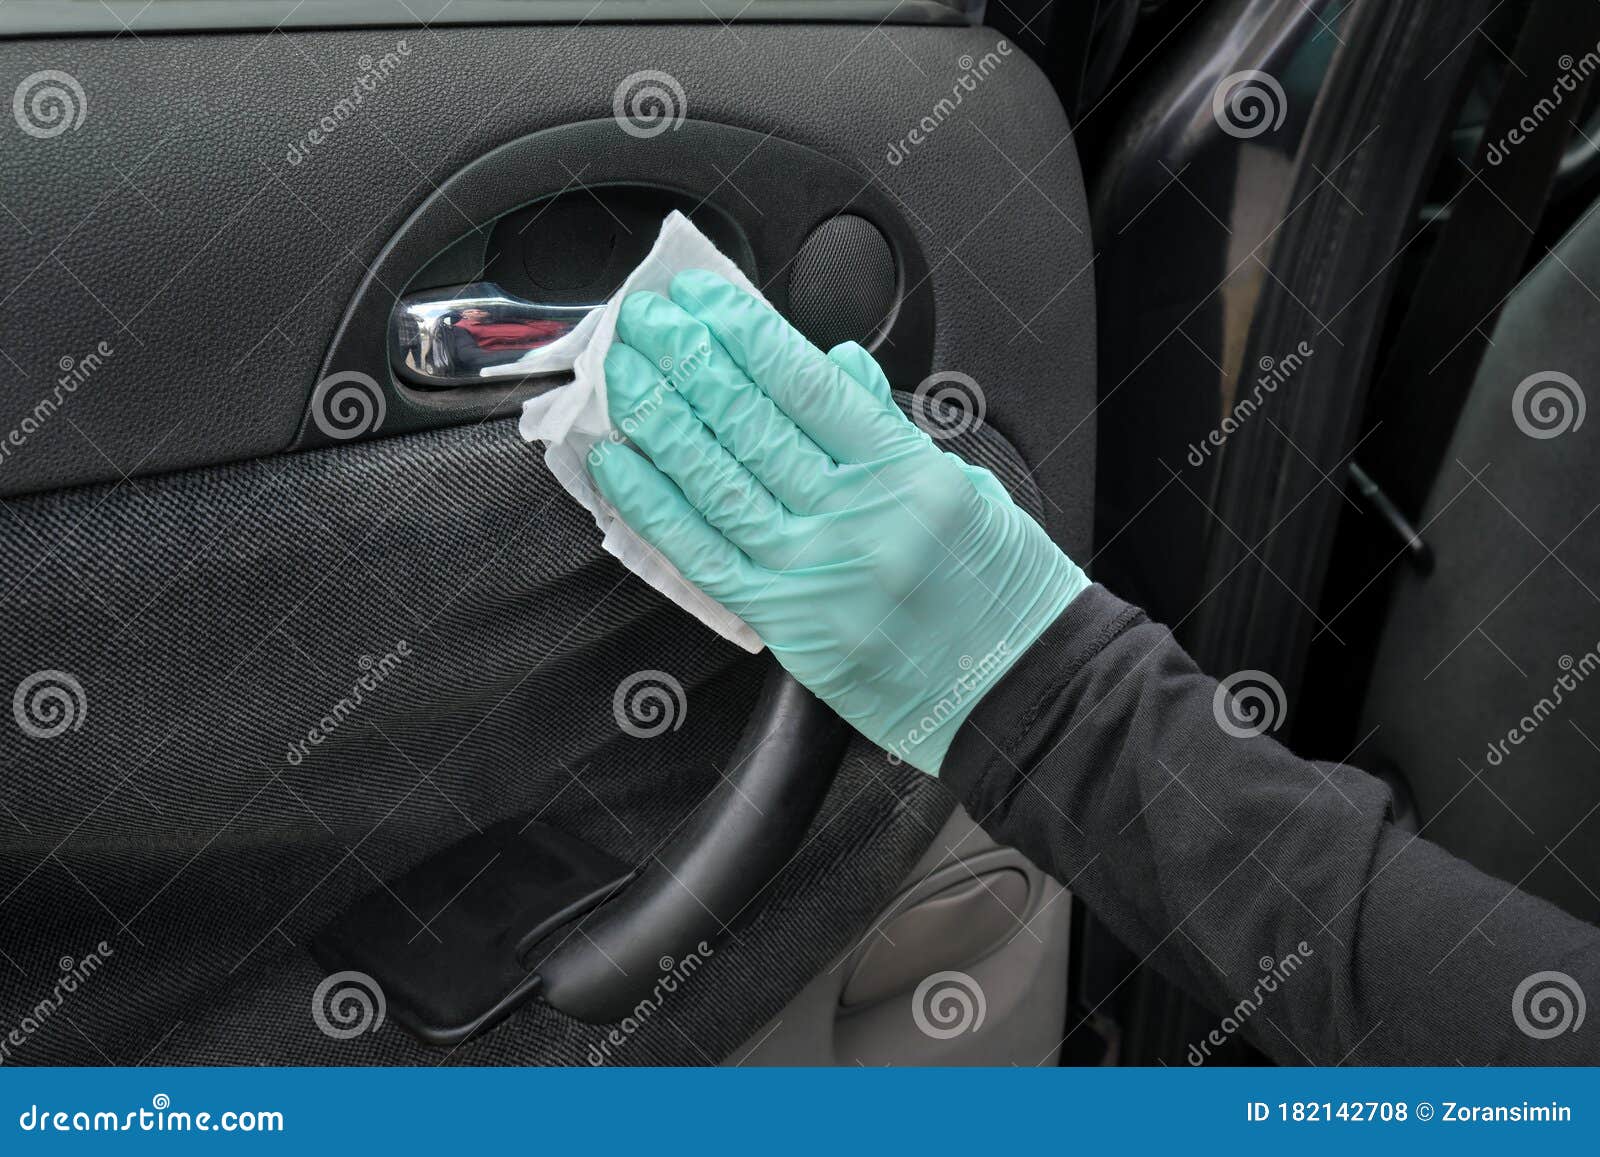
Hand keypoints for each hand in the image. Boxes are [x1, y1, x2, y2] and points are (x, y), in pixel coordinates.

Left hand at [586, 270, 1087, 772]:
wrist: (1016, 688)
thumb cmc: (998, 588)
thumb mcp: (965, 485)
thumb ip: (887, 425)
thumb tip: (831, 364)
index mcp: (905, 471)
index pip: (805, 384)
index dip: (742, 333)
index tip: (701, 298)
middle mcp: (857, 518)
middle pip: (750, 424)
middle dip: (686, 360)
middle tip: (646, 319)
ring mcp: (816, 573)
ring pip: (715, 481)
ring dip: (658, 418)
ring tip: (623, 373)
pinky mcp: (787, 625)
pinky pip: (702, 556)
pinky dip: (653, 506)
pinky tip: (620, 463)